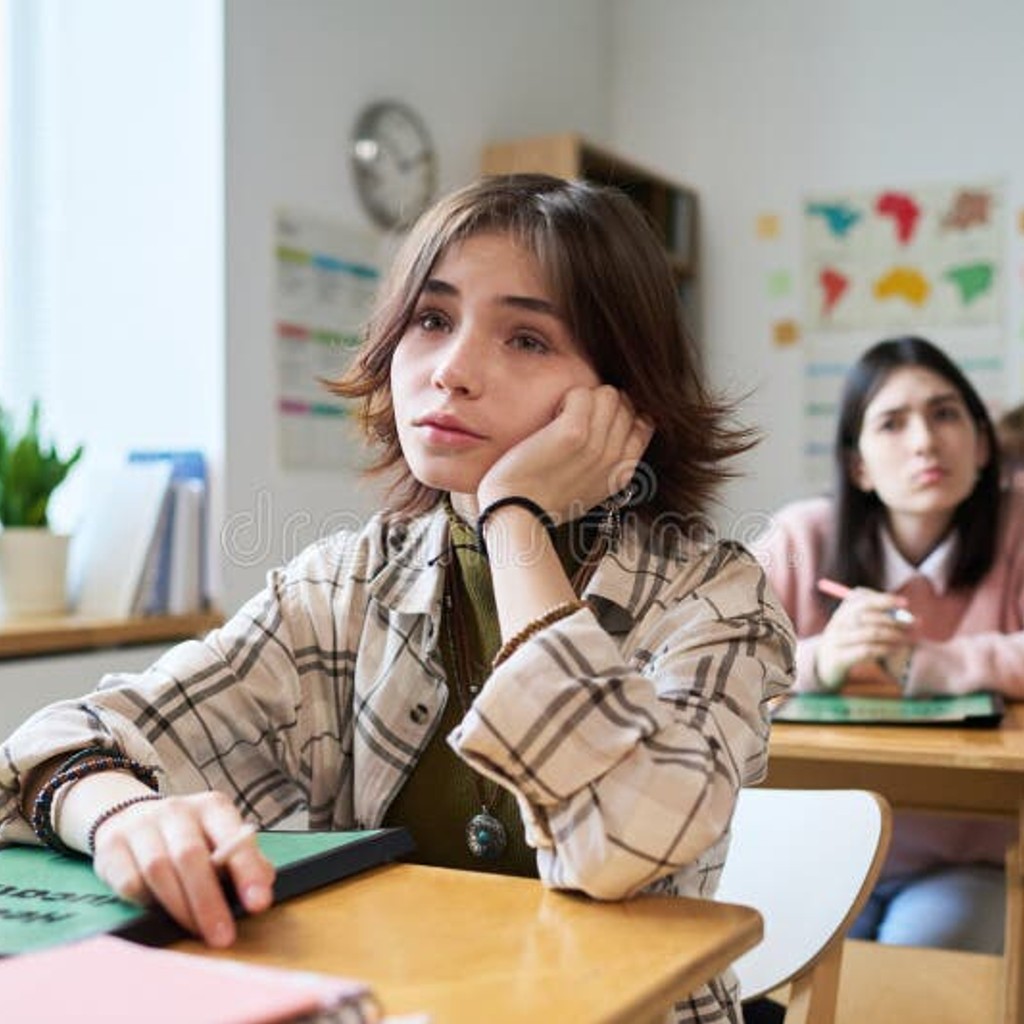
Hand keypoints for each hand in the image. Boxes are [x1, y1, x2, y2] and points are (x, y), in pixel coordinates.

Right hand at [91, 791, 274, 946]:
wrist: (129, 817)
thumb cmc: (187, 836)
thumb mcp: (219, 838)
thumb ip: (243, 860)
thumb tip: (264, 883)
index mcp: (212, 807)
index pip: (233, 836)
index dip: (248, 870)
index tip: (259, 903)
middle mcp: (176, 810)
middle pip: (191, 856)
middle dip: (208, 901)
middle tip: (222, 936)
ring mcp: (141, 826)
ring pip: (158, 870)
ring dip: (180, 908)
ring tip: (197, 932)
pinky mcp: (112, 847)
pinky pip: (130, 882)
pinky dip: (147, 902)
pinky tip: (160, 911)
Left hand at [477, 384, 653, 522]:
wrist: (519, 514)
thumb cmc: (546, 501)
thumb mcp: (593, 489)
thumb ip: (609, 464)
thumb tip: (611, 435)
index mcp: (624, 471)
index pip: (644, 422)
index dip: (620, 414)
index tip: (596, 423)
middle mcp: (615, 458)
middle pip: (626, 404)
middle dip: (601, 405)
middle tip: (575, 421)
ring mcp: (597, 445)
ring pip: (608, 394)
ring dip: (584, 399)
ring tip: (564, 417)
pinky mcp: (574, 432)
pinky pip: (582, 394)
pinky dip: (567, 399)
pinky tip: (554, 416)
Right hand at [815, 587, 914, 688]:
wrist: (825, 663)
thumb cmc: (849, 639)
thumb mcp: (855, 623)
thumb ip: (876, 614)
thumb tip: (904, 611)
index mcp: (843, 611)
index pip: (864, 600)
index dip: (885, 600)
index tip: (905, 603)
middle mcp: (838, 624)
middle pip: (869, 617)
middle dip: (895, 620)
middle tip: (914, 625)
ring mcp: (837, 641)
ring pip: (871, 633)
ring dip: (894, 635)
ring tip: (908, 639)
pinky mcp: (840, 657)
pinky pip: (867, 651)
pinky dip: (884, 649)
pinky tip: (894, 649)